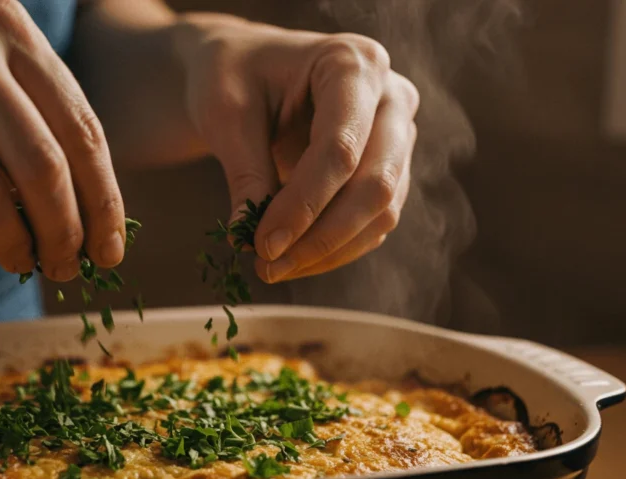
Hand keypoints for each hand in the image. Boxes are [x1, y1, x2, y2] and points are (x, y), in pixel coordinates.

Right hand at [0, 0, 125, 279]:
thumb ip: (11, 91)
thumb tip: (66, 189)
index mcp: (2, 23)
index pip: (80, 126)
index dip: (105, 198)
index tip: (111, 245)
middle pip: (43, 166)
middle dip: (67, 232)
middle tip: (69, 267)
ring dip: (12, 244)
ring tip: (22, 264)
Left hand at [183, 15, 418, 282]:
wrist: (246, 70)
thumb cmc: (233, 76)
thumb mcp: (227, 114)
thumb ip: (246, 172)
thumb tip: (248, 237)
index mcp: (352, 63)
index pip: (340, 148)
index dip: (303, 204)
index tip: (261, 244)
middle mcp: (390, 96)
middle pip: (374, 183)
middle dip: (321, 236)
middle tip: (268, 266)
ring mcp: (398, 134)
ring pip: (382, 211)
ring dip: (329, 251)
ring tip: (272, 268)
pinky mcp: (390, 168)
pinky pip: (374, 221)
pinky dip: (335, 249)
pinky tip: (292, 260)